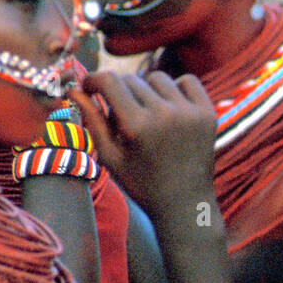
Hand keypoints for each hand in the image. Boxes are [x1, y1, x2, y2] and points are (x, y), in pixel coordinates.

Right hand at [71, 70, 218, 219]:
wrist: (185, 204)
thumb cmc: (142, 184)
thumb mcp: (110, 156)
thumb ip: (92, 120)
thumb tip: (74, 89)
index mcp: (137, 126)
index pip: (110, 81)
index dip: (94, 80)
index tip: (90, 87)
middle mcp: (165, 114)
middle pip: (131, 79)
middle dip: (118, 91)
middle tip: (119, 114)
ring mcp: (190, 112)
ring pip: (158, 78)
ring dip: (146, 90)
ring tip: (146, 113)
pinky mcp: (208, 112)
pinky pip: (187, 81)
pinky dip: (176, 88)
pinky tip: (169, 107)